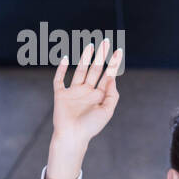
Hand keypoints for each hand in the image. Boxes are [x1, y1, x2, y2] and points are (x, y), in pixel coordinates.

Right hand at [47, 41, 122, 178]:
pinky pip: (59, 79)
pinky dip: (61, 69)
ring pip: (80, 71)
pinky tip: (66, 58)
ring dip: (85, 58)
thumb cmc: (91, 127)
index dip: (113, 64)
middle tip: (105, 42)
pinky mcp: (60, 94)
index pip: (107, 75)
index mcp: (99, 95)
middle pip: (95, 69)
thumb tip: (112, 78)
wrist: (72, 136)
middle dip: (100, 56)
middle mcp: (87, 91)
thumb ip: (112, 95)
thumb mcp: (107, 111)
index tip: (118, 51)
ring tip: (90, 46)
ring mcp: (74, 92)